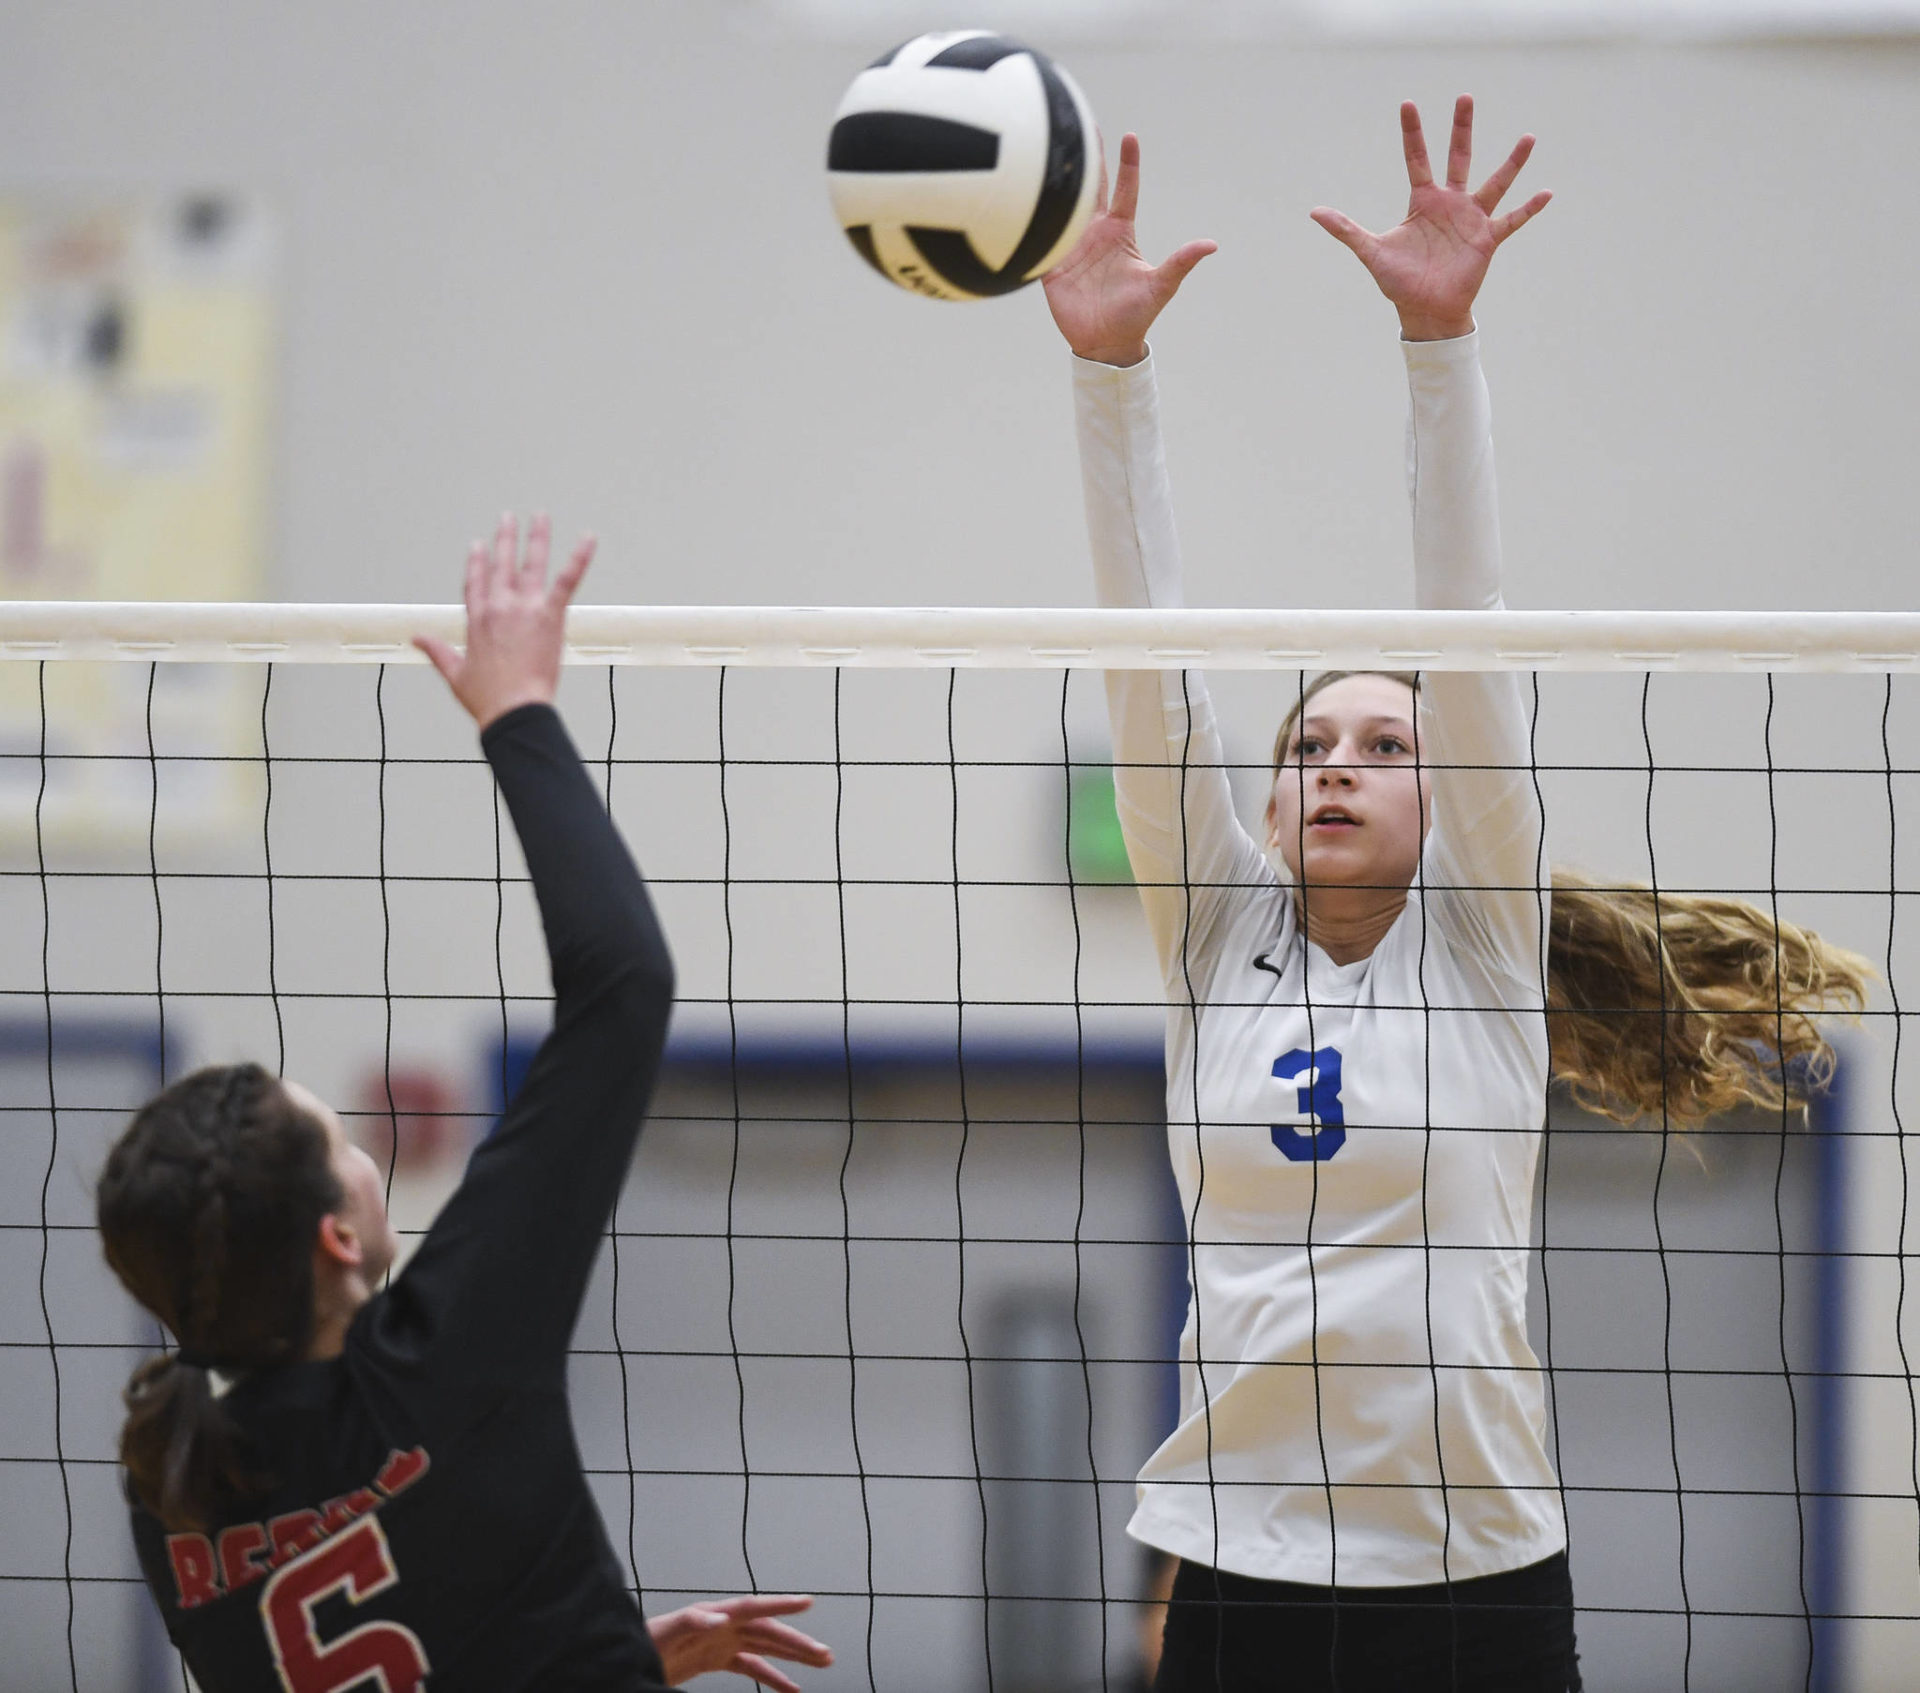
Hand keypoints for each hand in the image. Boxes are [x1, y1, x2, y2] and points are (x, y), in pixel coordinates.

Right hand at [414, 511, 594, 728]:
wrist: (513, 709)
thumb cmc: (487, 698)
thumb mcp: (454, 674)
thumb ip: (437, 651)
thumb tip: (417, 639)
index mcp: (477, 619)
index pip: (475, 581)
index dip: (477, 562)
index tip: (478, 546)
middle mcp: (499, 606)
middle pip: (501, 564)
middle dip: (505, 538)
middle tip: (508, 519)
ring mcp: (524, 608)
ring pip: (531, 563)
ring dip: (537, 537)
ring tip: (541, 517)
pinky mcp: (550, 615)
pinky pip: (566, 580)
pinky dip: (579, 559)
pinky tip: (588, 540)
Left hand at [647, 1594, 832, 1692]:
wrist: (625, 1660)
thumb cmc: (643, 1643)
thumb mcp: (664, 1633)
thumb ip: (692, 1621)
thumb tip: (722, 1617)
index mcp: (714, 1615)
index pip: (753, 1608)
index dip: (780, 1605)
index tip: (807, 1603)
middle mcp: (723, 1625)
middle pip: (768, 1631)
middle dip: (798, 1642)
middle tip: (826, 1654)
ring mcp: (722, 1642)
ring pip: (766, 1647)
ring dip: (794, 1656)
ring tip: (822, 1662)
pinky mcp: (717, 1659)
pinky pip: (752, 1667)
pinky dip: (773, 1677)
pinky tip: (792, 1689)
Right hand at [1042, 132, 1215, 367]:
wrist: (1104, 344)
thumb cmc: (1135, 315)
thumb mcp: (1160, 287)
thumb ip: (1180, 263)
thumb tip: (1211, 245)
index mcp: (1120, 232)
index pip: (1126, 190)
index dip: (1129, 163)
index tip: (1130, 135)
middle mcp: (1095, 233)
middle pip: (1091, 187)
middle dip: (1088, 157)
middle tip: (1081, 124)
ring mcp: (1071, 246)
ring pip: (1063, 206)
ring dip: (1057, 181)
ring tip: (1046, 148)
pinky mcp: (1051, 264)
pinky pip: (1041, 237)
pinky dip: (1034, 220)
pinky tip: (1022, 195)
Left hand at [1311, 95, 1549, 341]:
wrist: (1424, 311)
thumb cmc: (1399, 282)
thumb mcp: (1371, 252)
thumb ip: (1346, 230)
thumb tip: (1314, 212)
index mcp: (1422, 201)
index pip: (1415, 159)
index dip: (1412, 133)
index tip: (1407, 104)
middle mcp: (1449, 203)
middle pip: (1457, 157)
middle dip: (1460, 129)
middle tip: (1464, 97)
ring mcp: (1471, 219)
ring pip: (1493, 183)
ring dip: (1511, 163)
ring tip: (1527, 138)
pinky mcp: (1487, 240)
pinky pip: (1512, 220)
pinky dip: (1529, 209)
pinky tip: (1546, 192)